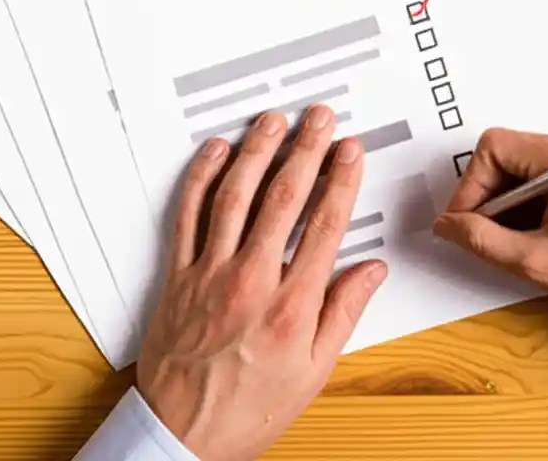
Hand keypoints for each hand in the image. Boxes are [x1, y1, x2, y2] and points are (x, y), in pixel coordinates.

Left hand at [137, 105, 387, 460]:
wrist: (181, 436)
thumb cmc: (246, 409)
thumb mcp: (313, 371)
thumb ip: (343, 313)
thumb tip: (370, 272)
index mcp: (291, 306)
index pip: (323, 225)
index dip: (340, 181)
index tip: (349, 153)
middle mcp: (249, 282)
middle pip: (283, 199)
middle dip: (305, 150)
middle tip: (319, 119)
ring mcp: (209, 274)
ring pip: (234, 197)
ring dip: (257, 152)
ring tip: (273, 122)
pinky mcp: (177, 277)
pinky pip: (187, 216)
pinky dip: (200, 179)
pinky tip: (215, 153)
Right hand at [434, 129, 547, 336]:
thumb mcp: (537, 261)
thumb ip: (482, 239)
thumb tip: (449, 226)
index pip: (495, 147)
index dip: (470, 186)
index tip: (464, 221)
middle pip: (513, 153)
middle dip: (490, 194)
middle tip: (481, 234)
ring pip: (533, 168)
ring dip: (513, 202)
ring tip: (514, 243)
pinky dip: (537, 203)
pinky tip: (538, 238)